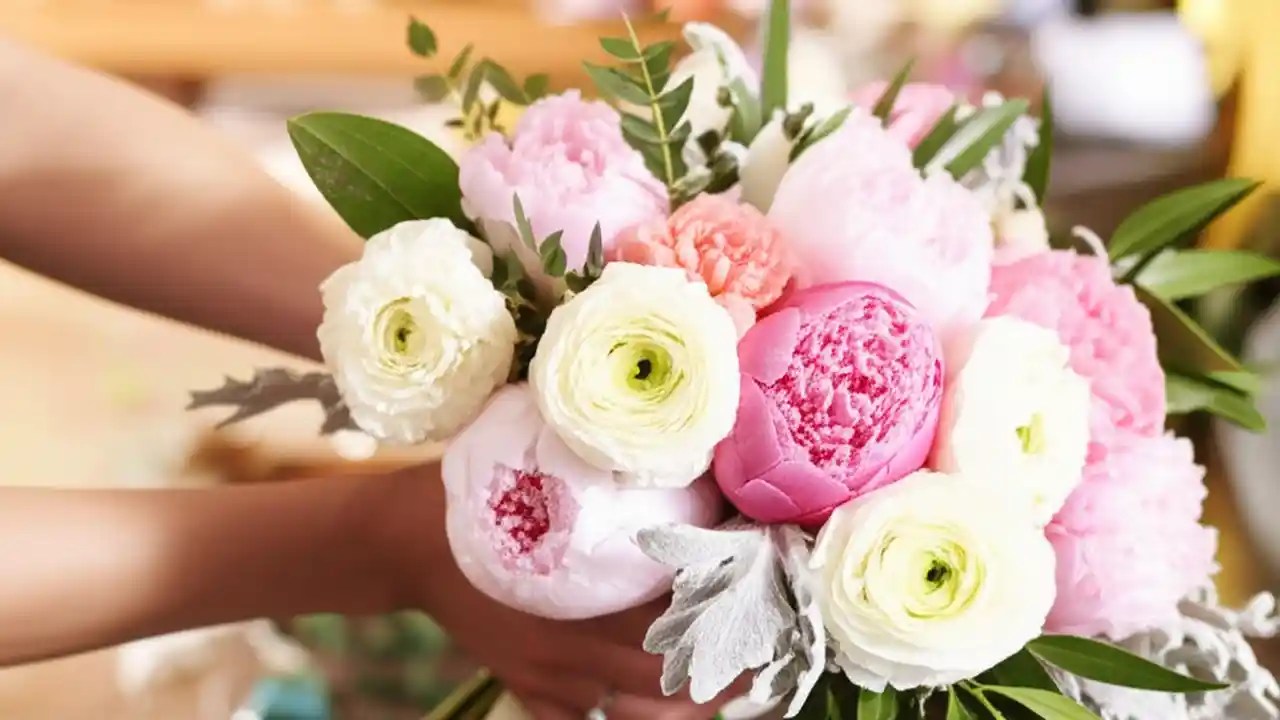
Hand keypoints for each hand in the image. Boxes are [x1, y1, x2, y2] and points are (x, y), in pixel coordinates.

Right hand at [376, 463, 742, 719]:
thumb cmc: (478, 489)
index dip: (725, 597)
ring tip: (730, 674)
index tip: (761, 578)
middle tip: (767, 636)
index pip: (673, 605)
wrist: (404, 540)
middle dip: (724, 660)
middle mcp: (568, 643)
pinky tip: (657, 697)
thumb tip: (685, 438)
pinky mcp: (532, 688)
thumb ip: (605, 462)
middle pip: (669, 671)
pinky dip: (629, 714)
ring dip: (689, 697)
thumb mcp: (540, 463)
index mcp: (573, 584)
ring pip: (640, 707)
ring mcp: (550, 673)